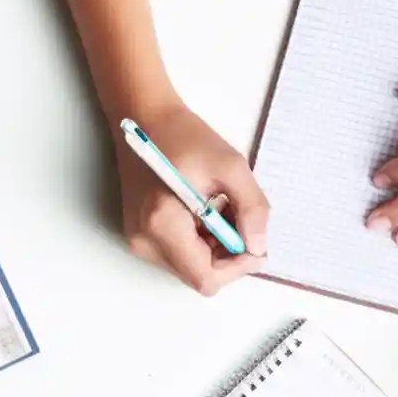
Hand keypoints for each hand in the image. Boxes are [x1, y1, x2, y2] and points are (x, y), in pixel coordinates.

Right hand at [119, 105, 268, 295]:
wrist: (144, 119)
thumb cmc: (183, 137)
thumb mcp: (231, 166)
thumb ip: (252, 209)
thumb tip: (258, 246)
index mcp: (162, 224)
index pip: (205, 277)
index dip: (237, 267)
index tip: (254, 240)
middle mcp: (145, 242)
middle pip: (199, 276)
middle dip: (228, 255)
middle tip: (238, 217)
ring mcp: (139, 241)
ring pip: (191, 268)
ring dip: (215, 248)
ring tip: (220, 209)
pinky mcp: (140, 237)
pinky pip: (179, 256)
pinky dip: (200, 242)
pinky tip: (203, 212)